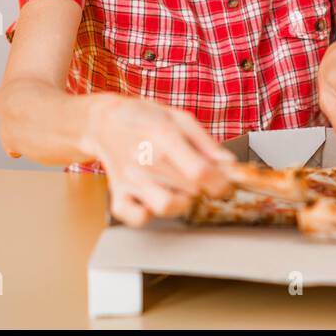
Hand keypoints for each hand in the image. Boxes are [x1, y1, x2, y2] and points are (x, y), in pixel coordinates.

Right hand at [84, 94, 234, 227]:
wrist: (106, 122)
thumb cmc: (146, 118)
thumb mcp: (180, 118)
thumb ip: (206, 142)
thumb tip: (229, 164)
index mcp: (164, 135)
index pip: (200, 171)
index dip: (221, 184)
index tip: (226, 186)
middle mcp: (145, 159)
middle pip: (189, 190)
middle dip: (206, 190)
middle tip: (206, 183)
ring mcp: (130, 178)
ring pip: (166, 207)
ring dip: (182, 203)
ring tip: (183, 190)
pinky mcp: (118, 193)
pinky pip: (136, 217)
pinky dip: (150, 215)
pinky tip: (157, 200)